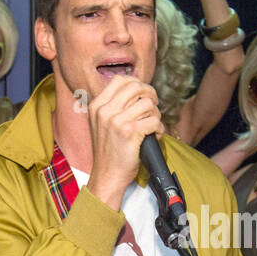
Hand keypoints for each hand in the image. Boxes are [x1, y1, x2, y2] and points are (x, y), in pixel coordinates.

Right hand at [84, 76, 164, 208]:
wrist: (107, 175)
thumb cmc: (109, 151)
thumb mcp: (101, 124)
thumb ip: (113, 106)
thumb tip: (138, 90)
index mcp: (97, 105)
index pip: (120, 80)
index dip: (137, 83)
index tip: (144, 95)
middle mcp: (104, 110)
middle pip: (136, 87)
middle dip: (151, 95)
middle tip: (154, 107)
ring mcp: (116, 120)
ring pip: (148, 104)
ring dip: (156, 115)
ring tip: (153, 126)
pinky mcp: (129, 132)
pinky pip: (154, 121)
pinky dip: (159, 129)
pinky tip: (154, 136)